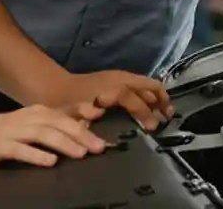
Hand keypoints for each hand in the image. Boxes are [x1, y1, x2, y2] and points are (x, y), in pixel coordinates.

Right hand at [0, 103, 107, 168]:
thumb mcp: (27, 125)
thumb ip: (51, 127)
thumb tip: (81, 131)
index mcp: (37, 113)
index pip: (67, 116)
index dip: (88, 121)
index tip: (107, 130)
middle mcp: (28, 118)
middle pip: (60, 124)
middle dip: (82, 135)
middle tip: (101, 147)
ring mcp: (14, 131)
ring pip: (44, 135)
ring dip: (65, 143)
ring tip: (82, 154)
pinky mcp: (0, 145)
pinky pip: (21, 150)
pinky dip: (37, 155)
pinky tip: (50, 162)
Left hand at [49, 70, 173, 130]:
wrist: (54, 87)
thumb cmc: (64, 104)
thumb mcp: (73, 119)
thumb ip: (88, 132)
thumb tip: (106, 145)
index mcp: (108, 88)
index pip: (132, 98)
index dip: (144, 112)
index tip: (152, 128)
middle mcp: (117, 79)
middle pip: (147, 85)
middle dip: (160, 101)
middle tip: (168, 118)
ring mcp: (119, 76)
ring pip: (146, 83)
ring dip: (157, 97)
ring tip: (165, 113)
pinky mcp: (118, 78)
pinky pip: (140, 83)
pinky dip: (150, 93)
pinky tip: (152, 106)